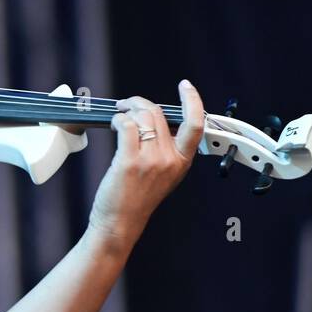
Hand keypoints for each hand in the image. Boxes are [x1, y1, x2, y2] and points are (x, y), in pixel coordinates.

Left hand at [87, 79, 204, 248]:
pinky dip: (118, 119)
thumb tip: (154, 123)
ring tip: (118, 115)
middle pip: (159, 113)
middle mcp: (170, 159)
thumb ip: (165, 151)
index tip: (186, 87)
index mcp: (182, 162)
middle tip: (126, 105)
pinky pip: (127, 125)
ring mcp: (151, 160)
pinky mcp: (130, 161)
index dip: (193, 101)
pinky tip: (114, 124)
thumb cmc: (135, 200)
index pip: (197, 124)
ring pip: (143, 115)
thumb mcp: (162, 176)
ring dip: (127, 109)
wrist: (120, 224)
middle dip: (140, 102)